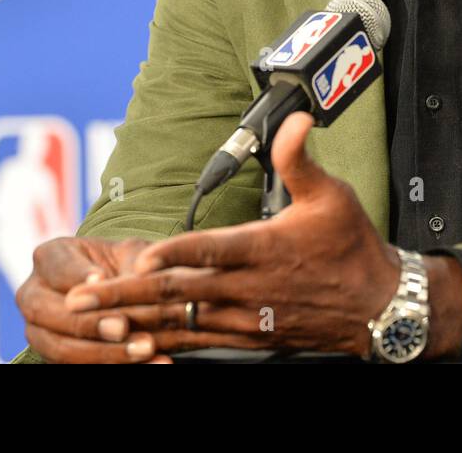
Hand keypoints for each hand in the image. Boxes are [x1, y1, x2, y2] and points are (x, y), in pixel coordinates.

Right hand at [16, 236, 174, 362]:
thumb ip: (135, 262)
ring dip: (102, 353)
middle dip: (88, 322)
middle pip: (47, 311)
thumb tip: (143, 273)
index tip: (104, 279)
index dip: (78, 275)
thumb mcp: (134, 254)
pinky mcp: (54, 358)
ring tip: (143, 350)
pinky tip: (149, 363)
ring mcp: (38, 331)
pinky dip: (112, 367)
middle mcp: (34, 295)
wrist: (132, 296)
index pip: (57, 267)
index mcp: (49, 258)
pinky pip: (75, 368)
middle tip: (123, 326)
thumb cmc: (130, 265)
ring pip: (59, 348)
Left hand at [64, 112, 461, 358]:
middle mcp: (250, 288)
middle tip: (82, 299)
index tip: (142, 252)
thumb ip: (300, 159)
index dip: (175, 252)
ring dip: (135, 320)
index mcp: (266, 249)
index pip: (211, 251)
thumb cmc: (353, 247)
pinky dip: (164, 341)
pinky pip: (198, 341)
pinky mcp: (249, 337)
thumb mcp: (331, 195)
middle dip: (126, 295)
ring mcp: (246, 318)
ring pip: (181, 321)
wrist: (379, 307)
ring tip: (93, 323)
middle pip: (179, 292)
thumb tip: (294, 120)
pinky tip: (136, 342)